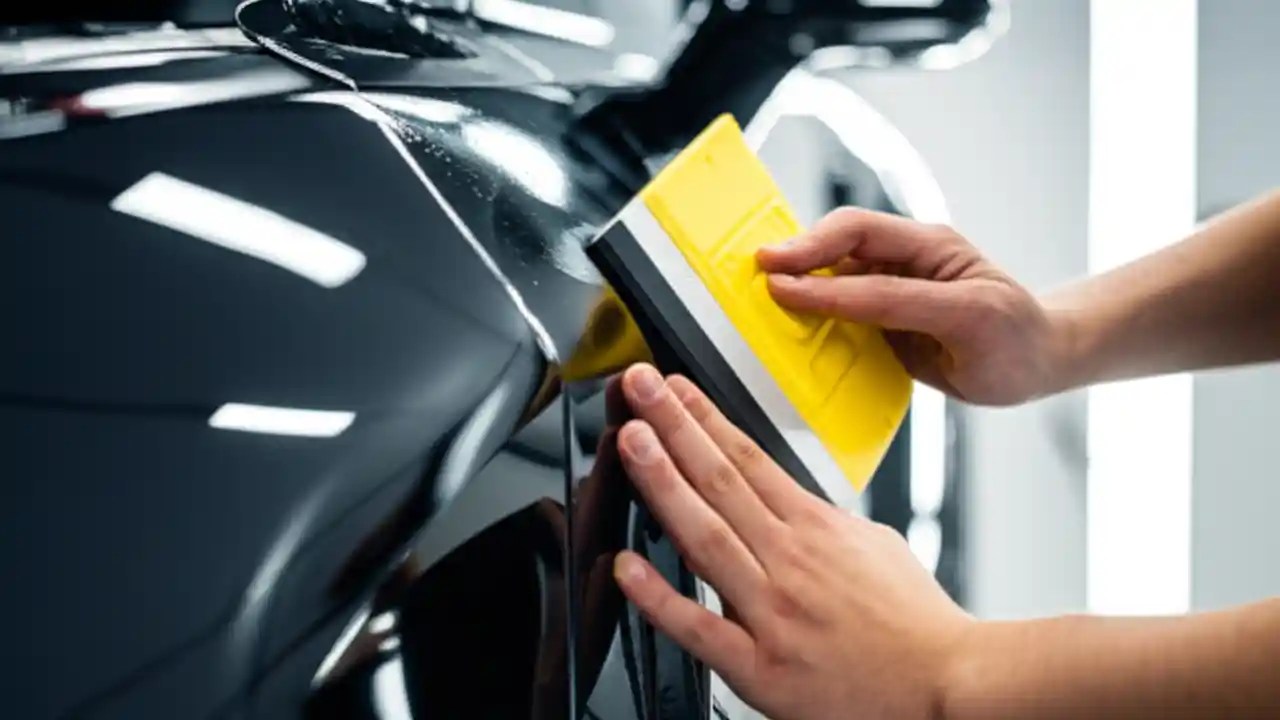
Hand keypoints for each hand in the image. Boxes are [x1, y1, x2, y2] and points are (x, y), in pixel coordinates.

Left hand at [611, 363, 975, 719]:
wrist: (948, 687)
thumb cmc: (917, 625)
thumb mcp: (878, 547)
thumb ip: (827, 522)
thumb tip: (796, 503)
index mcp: (818, 529)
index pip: (750, 459)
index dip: (706, 418)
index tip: (675, 389)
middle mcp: (790, 562)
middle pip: (721, 481)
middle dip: (675, 427)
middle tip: (641, 387)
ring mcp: (772, 612)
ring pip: (705, 536)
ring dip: (663, 484)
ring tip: (632, 441)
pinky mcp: (760, 667)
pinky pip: (699, 628)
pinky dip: (659, 597)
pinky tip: (625, 567)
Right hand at [757, 207, 1061, 405]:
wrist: (1039, 364)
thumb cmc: (1015, 338)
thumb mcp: (963, 318)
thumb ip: (891, 303)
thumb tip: (825, 294)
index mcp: (927, 245)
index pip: (857, 235)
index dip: (811, 253)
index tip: (773, 274)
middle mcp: (902, 261)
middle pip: (834, 247)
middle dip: (793, 259)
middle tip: (752, 277)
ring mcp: (890, 292)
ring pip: (830, 281)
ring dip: (798, 291)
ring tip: (759, 303)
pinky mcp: (883, 324)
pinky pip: (839, 317)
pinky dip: (813, 322)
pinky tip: (791, 332)